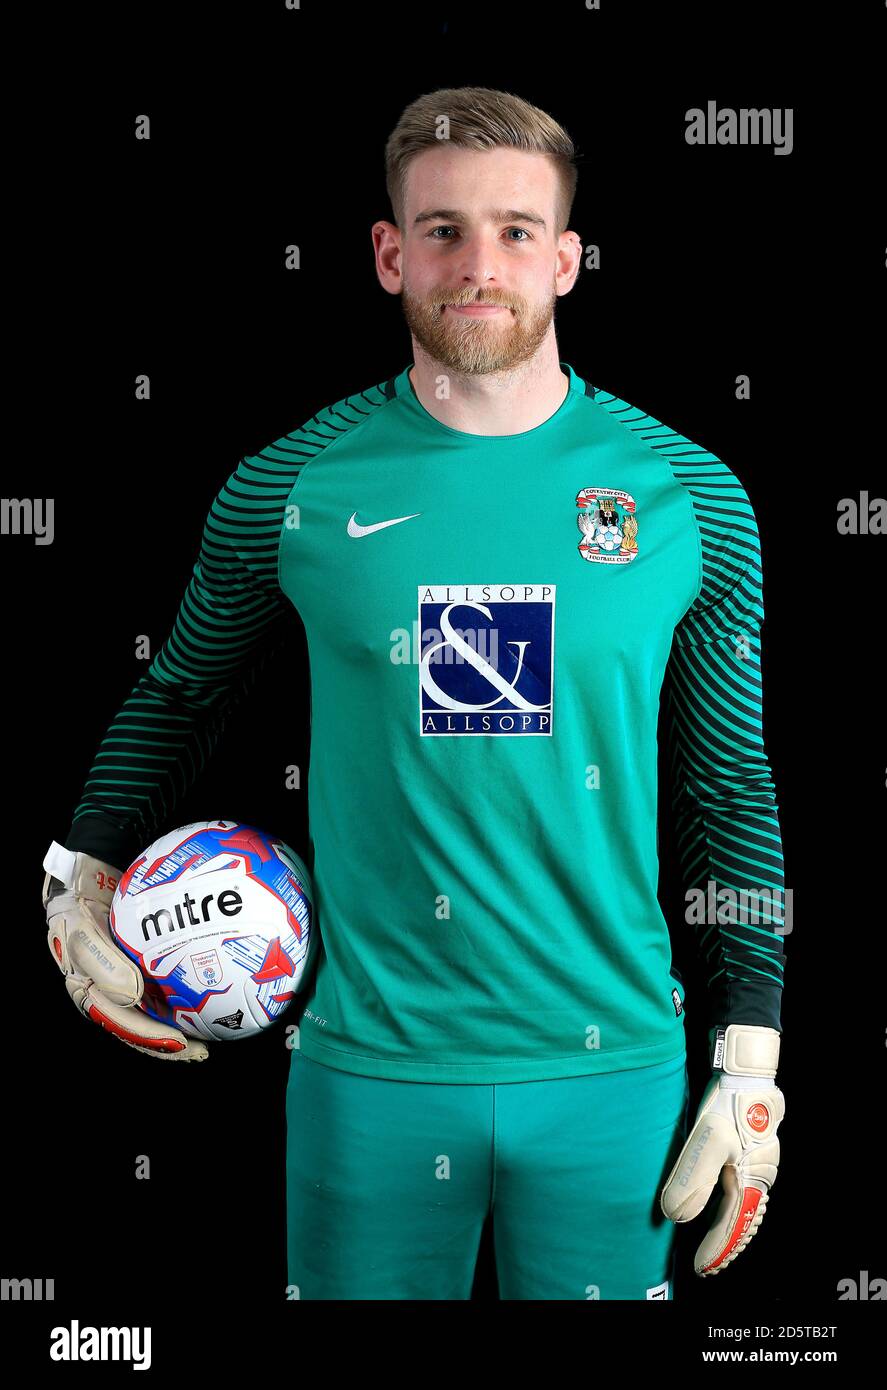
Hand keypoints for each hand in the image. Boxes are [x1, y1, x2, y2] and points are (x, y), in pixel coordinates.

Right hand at [42, 840, 208, 1060]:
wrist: (82, 879)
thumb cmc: (78, 905)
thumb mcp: (80, 929)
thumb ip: (102, 960)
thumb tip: (133, 994)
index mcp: (89, 993)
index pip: (121, 1024)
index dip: (149, 1039)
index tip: (178, 1042)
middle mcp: (107, 993)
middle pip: (140, 1026)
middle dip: (169, 1043)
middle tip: (202, 1049)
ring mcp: (121, 981)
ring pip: (153, 1010)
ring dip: (179, 1022)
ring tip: (213, 1030)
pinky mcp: (136, 965)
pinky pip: (163, 980)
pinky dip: (185, 987)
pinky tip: (213, 988)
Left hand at [660, 1023, 782, 1274]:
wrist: (747, 1073)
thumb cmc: (729, 1105)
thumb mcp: (707, 1141)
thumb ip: (692, 1180)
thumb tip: (675, 1216)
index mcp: (749, 1181)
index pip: (731, 1226)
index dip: (716, 1250)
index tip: (701, 1269)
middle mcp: (758, 1178)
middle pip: (745, 1222)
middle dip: (727, 1247)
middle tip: (710, 1268)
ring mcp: (758, 1165)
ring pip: (748, 1209)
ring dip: (733, 1231)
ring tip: (720, 1249)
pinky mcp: (752, 1152)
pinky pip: (747, 1192)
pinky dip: (738, 1210)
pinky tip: (729, 1209)